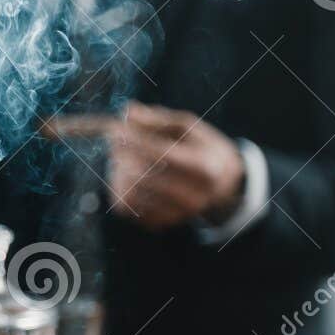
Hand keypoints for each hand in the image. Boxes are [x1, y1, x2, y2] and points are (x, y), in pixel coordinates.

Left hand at [107, 102, 245, 231]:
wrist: (221, 184)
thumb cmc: (199, 148)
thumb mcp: (188, 127)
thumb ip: (158, 119)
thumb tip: (128, 111)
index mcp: (205, 168)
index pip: (162, 155)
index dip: (134, 140)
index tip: (116, 128)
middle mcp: (194, 196)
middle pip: (144, 175)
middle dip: (122, 153)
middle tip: (113, 139)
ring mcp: (177, 213)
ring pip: (130, 192)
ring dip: (118, 170)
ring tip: (121, 156)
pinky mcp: (159, 223)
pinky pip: (125, 207)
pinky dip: (118, 187)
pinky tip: (126, 174)